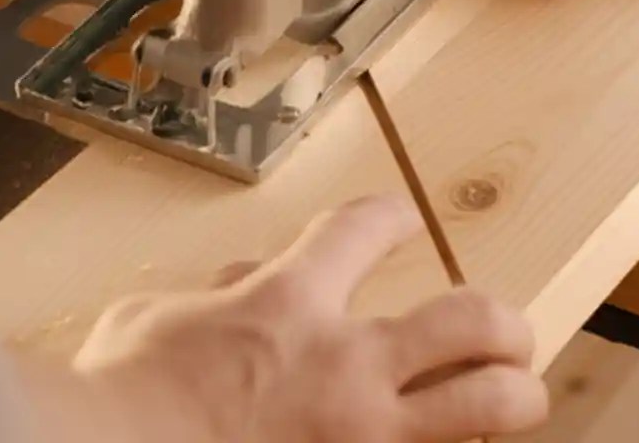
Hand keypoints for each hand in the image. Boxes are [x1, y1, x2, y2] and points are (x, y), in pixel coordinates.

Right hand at [22, 195, 548, 442]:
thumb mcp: (154, 316)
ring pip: (486, 403)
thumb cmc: (123, 392)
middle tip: (504, 332)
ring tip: (515, 394)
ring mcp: (362, 433)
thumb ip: (212, 294)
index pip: (365, 230)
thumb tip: (243, 280)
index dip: (391, 217)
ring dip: (512, 395)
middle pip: (471, 319)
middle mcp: (344, 362)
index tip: (402, 220)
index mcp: (289, 301)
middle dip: (501, 322)